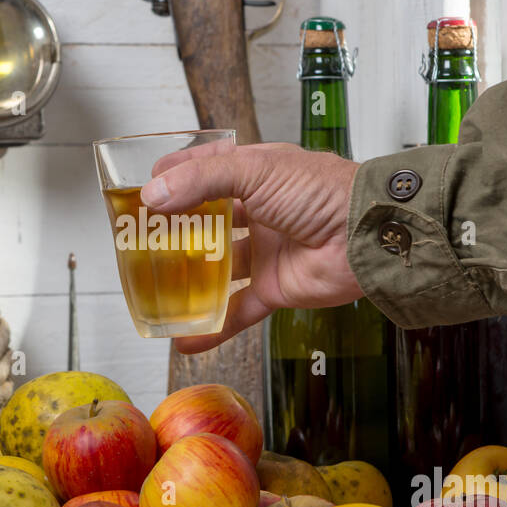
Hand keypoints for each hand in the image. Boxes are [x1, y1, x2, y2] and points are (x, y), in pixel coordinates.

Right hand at [140, 142, 363, 352]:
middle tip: (140, 239)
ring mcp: (266, 250)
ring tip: (154, 286)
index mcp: (257, 172)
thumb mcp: (256, 170)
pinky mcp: (275, 287)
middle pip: (207, 220)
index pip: (207, 168)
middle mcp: (260, 210)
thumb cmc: (323, 192)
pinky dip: (212, 327)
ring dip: (189, 278)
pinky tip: (186, 338)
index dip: (175, 177)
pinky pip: (237, 309)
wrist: (366, 238)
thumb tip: (154, 195)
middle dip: (175, 230)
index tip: (143, 189)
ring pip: (218, 266)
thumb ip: (202, 180)